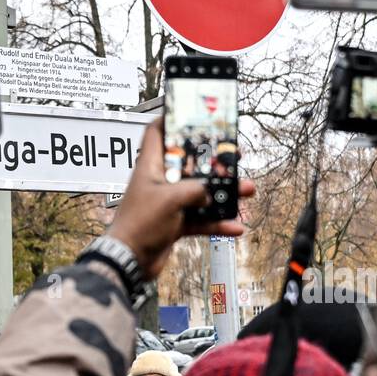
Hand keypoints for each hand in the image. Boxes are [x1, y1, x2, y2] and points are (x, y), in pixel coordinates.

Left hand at [106, 121, 256, 278]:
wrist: (130, 261)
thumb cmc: (140, 224)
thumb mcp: (171, 200)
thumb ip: (195, 189)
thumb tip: (209, 191)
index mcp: (151, 167)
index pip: (156, 133)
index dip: (170, 120)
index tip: (191, 114)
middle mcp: (160, 182)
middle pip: (189, 163)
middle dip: (212, 161)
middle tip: (232, 157)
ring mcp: (168, 203)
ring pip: (200, 192)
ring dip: (223, 193)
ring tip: (246, 191)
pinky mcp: (174, 223)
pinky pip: (201, 219)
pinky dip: (217, 222)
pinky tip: (235, 227)